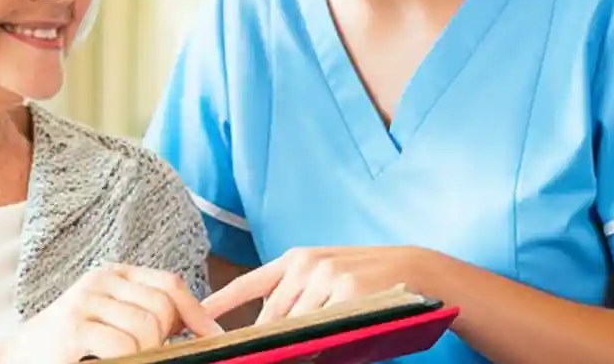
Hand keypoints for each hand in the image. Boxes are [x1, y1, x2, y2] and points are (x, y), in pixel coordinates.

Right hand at [0, 263, 223, 362]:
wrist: (14, 360)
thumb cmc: (69, 348)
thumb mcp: (111, 323)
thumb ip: (147, 316)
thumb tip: (201, 329)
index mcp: (113, 275)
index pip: (170, 284)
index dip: (197, 314)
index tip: (214, 338)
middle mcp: (100, 280)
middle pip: (163, 308)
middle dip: (163, 340)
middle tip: (140, 356)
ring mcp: (85, 300)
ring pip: (147, 329)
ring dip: (142, 356)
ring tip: (116, 360)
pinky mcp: (74, 326)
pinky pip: (124, 347)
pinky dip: (125, 362)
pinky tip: (102, 362)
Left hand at [202, 247, 434, 325]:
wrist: (416, 270)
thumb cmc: (367, 280)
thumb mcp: (326, 277)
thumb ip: (296, 297)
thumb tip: (267, 331)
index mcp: (296, 259)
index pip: (249, 283)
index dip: (221, 303)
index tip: (197, 317)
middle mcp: (305, 265)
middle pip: (271, 317)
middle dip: (268, 340)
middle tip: (264, 354)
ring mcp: (325, 278)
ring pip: (295, 327)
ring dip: (297, 343)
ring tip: (314, 343)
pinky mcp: (346, 293)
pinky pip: (322, 331)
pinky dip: (320, 344)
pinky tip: (328, 345)